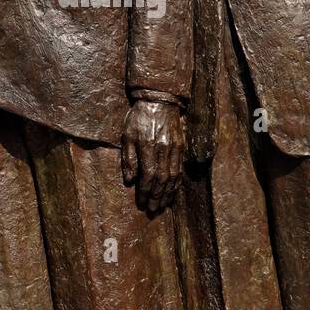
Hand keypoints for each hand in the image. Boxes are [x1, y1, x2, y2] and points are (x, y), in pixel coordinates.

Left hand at [121, 99, 184, 213]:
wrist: (160, 100)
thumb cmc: (139, 117)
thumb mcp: (127, 135)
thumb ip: (128, 158)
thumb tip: (130, 180)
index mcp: (148, 146)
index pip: (148, 175)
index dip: (145, 191)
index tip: (141, 202)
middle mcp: (163, 149)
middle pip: (162, 179)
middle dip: (157, 197)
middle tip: (152, 210)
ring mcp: (175, 148)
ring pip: (173, 177)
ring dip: (167, 194)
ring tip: (161, 205)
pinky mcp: (181, 147)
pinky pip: (179, 169)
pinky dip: (176, 183)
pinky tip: (172, 192)